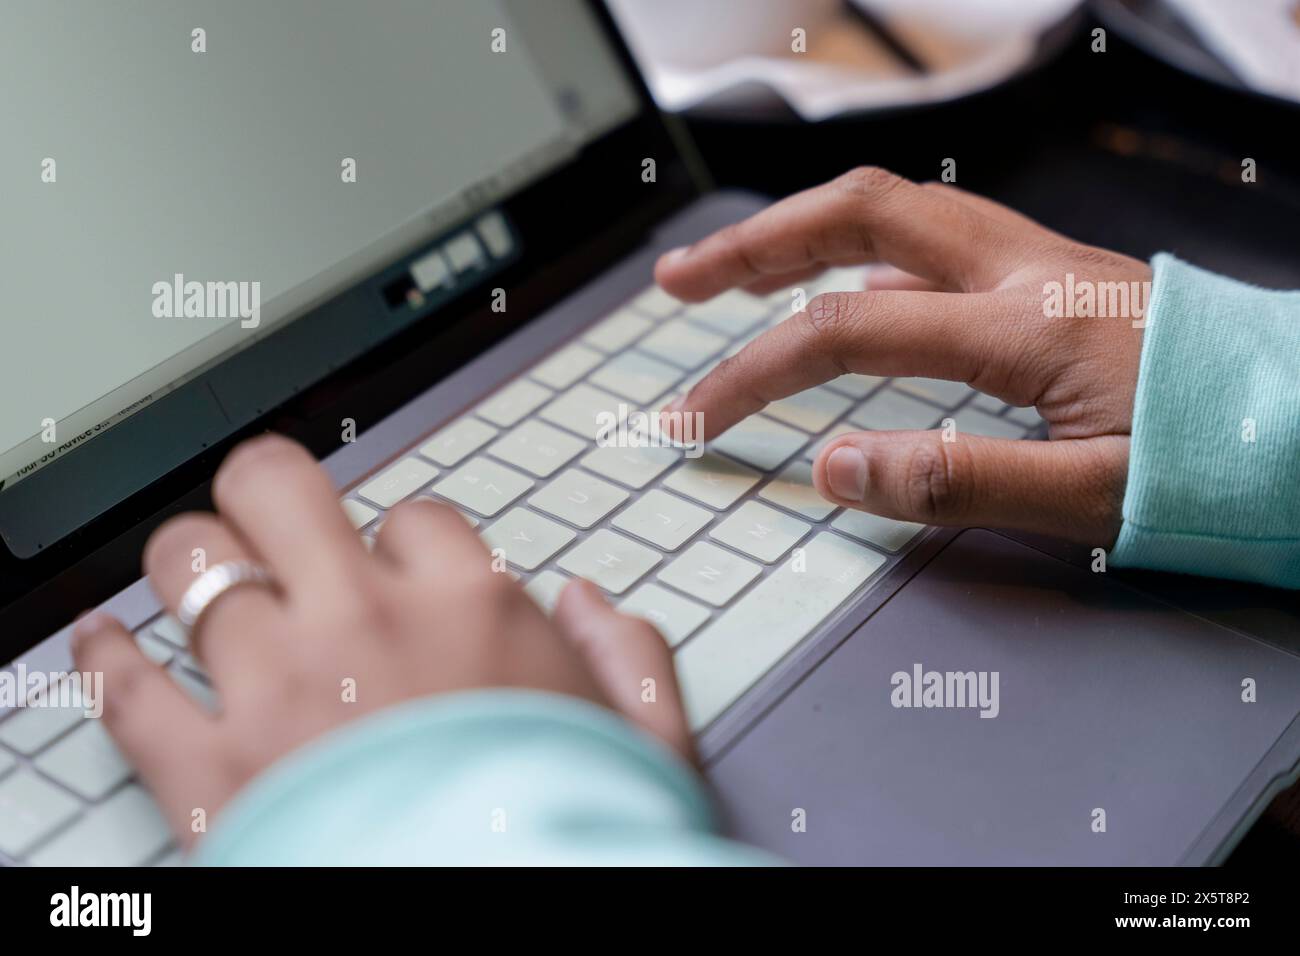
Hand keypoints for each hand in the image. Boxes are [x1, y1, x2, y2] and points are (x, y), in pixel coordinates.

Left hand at [72, 434, 691, 845]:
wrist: (496, 923)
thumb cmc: (568, 837)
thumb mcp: (648, 746)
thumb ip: (630, 656)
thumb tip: (590, 601)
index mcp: (472, 607)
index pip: (417, 516)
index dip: (405, 541)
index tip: (400, 573)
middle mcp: (366, 622)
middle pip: (279, 489)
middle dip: (270, 492)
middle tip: (271, 518)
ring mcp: (276, 689)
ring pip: (193, 565)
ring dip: (193, 562)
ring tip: (200, 576)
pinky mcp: (207, 771)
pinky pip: (125, 687)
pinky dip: (104, 657)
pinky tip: (104, 640)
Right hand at [656, 167, 1151, 545]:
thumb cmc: (1223, 463)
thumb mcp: (1093, 501)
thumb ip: (957, 483)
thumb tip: (836, 468)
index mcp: (1024, 327)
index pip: (845, 330)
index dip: (752, 373)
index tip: (697, 420)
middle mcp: (1023, 271)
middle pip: (859, 215)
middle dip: (754, 246)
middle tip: (681, 283)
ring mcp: (1040, 263)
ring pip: (896, 210)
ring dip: (802, 231)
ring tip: (732, 271)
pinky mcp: (1055, 277)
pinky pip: (935, 238)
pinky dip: (864, 251)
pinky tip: (842, 285)